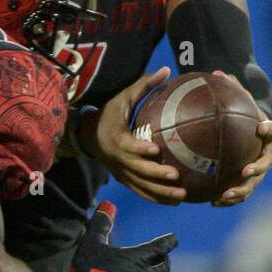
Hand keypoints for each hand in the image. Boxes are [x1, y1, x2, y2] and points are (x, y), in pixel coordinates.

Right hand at [69, 201, 176, 271]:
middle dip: (165, 260)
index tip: (174, 238)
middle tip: (164, 256)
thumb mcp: (92, 242)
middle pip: (165, 267)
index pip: (162, 246)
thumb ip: (101, 223)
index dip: (170, 241)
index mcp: (139, 258)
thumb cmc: (89, 269)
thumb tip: (107, 205)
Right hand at [85, 66, 186, 204]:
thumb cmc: (110, 114)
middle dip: (156, 175)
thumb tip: (167, 70)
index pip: (128, 146)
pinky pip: (141, 191)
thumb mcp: (123, 98)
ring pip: (141, 185)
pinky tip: (175, 201)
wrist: (88, 135)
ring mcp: (121, 172)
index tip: (156, 149)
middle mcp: (118, 159)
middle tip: (176, 175)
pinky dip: (157, 198)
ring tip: (182, 195)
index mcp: (117, 139)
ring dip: (161, 192)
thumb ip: (144, 86)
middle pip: (137, 170)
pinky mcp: (124, 180)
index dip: (141, 150)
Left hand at [210, 71, 271, 206]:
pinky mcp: (248, 181)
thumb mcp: (240, 103)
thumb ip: (232, 90)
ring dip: (241, 190)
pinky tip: (212, 201)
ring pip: (253, 183)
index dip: (269, 129)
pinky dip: (228, 199)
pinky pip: (240, 192)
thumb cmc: (244, 116)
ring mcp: (260, 170)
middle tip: (245, 171)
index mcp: (268, 134)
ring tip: (225, 194)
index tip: (260, 127)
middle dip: (257, 169)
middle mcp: (267, 154)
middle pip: (265, 163)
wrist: (252, 134)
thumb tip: (217, 72)